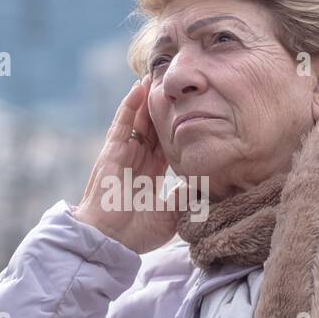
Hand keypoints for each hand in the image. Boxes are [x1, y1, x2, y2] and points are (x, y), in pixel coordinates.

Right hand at [75, 75, 188, 253]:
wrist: (110, 241)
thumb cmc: (137, 232)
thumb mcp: (172, 212)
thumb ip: (187, 196)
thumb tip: (208, 184)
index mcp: (152, 172)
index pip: (167, 143)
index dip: (178, 127)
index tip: (194, 111)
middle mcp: (138, 159)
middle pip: (154, 126)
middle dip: (165, 107)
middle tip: (178, 86)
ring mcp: (124, 153)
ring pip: (139, 119)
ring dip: (148, 99)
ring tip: (159, 76)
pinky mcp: (112, 151)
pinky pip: (121, 123)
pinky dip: (129, 105)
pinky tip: (138, 87)